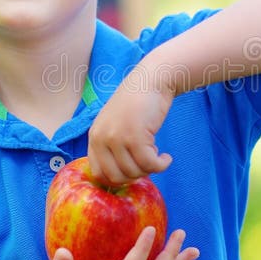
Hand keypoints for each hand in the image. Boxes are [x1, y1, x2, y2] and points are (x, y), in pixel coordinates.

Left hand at [87, 64, 174, 184]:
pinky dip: (161, 165)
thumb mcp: (115, 124)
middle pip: (117, 177)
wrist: (151, 80)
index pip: (99, 173)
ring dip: (150, 169)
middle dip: (136, 176)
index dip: (118, 178)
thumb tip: (121, 178)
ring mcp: (118, 138)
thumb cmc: (137, 103)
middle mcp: (102, 139)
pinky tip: (166, 158)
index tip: (133, 172)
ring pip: (135, 172)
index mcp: (94, 137)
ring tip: (157, 156)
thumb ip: (112, 146)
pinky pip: (150, 165)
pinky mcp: (136, 137)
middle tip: (147, 164)